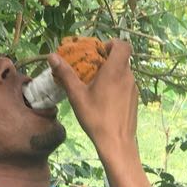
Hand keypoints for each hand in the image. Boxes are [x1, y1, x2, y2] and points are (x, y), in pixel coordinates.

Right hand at [48, 39, 138, 159]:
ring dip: (110, 74)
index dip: (112, 43)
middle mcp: (128, 76)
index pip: (123, 44)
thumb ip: (65, 74)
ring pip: (123, 73)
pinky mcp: (135, 100)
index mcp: (116, 70)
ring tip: (95, 87)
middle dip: (106, 60)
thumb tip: (52, 56)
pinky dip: (116, 86)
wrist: (117, 143)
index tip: (98, 53)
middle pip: (121, 59)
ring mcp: (134, 89)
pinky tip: (104, 100)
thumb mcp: (77, 95)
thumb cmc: (96, 117)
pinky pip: (126, 85)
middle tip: (91, 70)